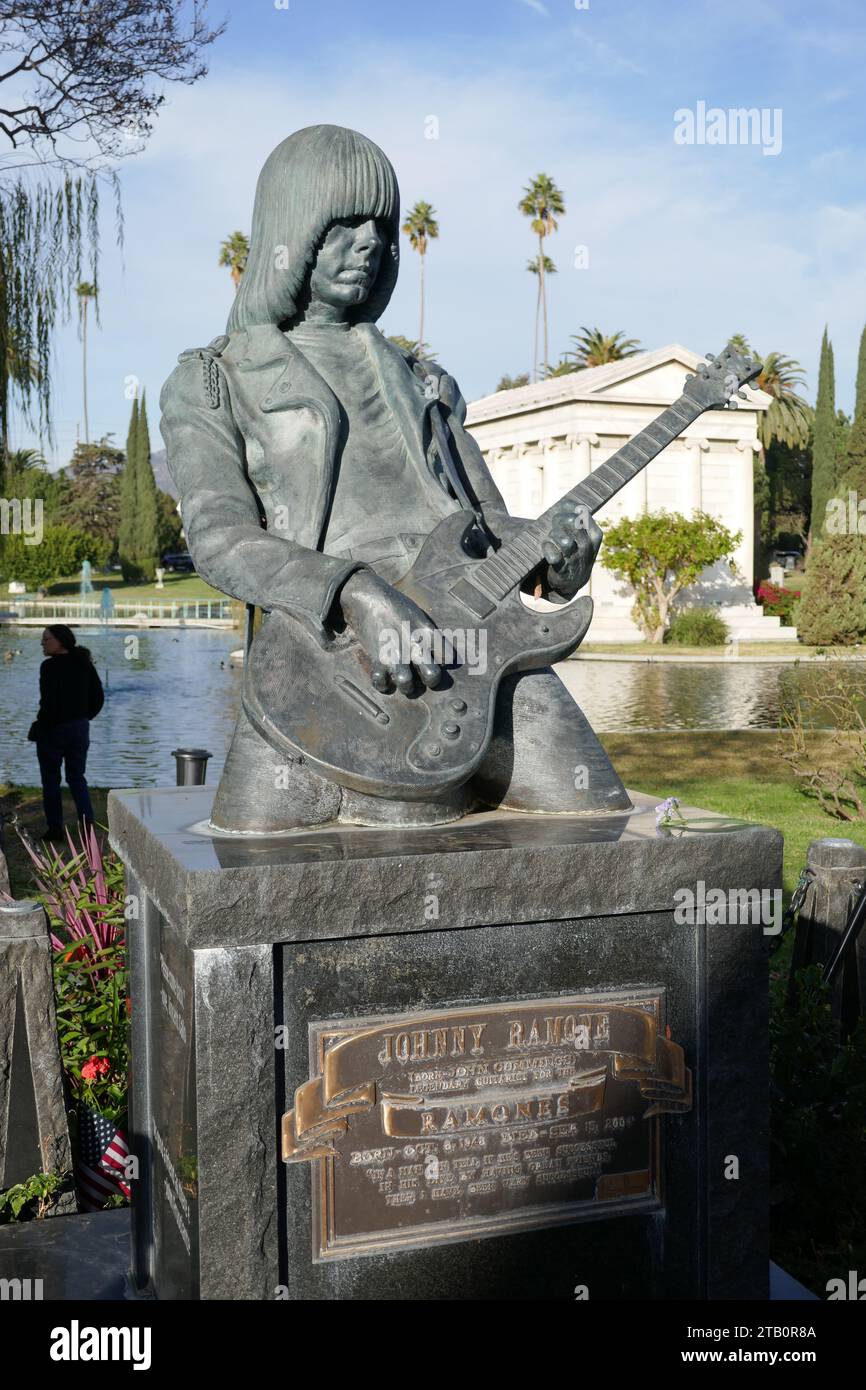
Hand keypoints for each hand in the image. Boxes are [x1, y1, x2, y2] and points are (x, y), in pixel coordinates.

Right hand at [338, 570, 441, 694]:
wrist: (369, 597)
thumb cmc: (396, 606)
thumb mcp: (419, 616)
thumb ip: (428, 634)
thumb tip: (438, 653)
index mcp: (427, 632)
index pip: (448, 656)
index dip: (446, 660)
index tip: (440, 658)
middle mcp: (414, 645)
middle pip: (432, 675)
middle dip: (431, 680)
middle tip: (425, 676)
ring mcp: (395, 653)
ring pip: (406, 683)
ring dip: (406, 686)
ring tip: (405, 681)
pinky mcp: (377, 657)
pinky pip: (380, 681)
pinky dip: (382, 684)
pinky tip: (385, 678)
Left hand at [541, 503, 601, 600]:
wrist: (574, 580)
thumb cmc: (576, 550)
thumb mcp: (584, 535)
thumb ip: (578, 518)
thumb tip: (569, 504)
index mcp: (595, 534)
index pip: (581, 511)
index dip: (566, 510)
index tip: (560, 516)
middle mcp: (588, 545)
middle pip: (569, 522)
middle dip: (557, 522)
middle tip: (554, 529)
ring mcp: (577, 558)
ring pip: (562, 539)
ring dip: (552, 536)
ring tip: (551, 540)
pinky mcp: (563, 569)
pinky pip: (552, 554)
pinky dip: (546, 550)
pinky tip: (547, 550)